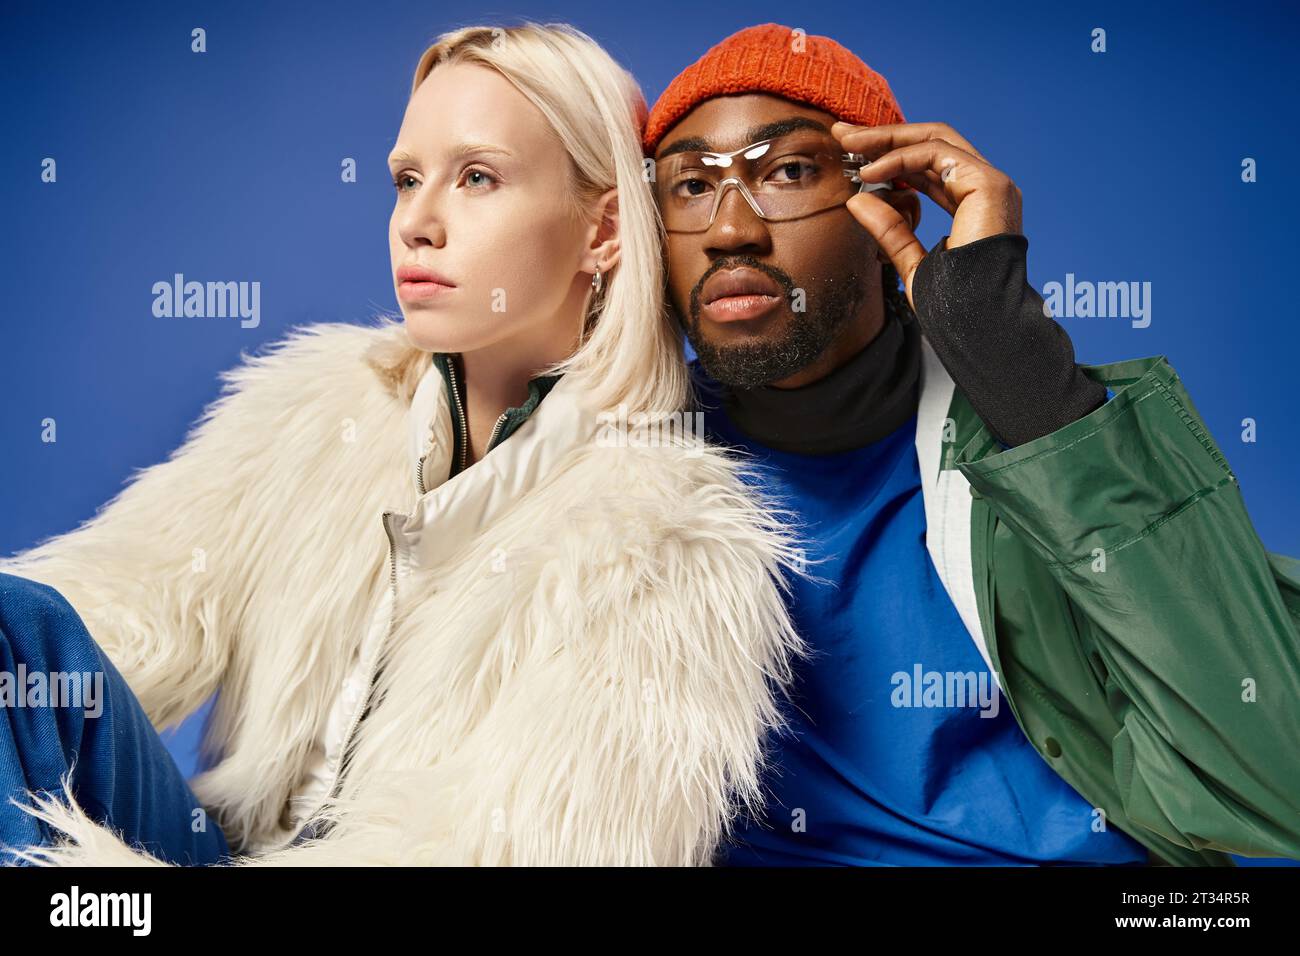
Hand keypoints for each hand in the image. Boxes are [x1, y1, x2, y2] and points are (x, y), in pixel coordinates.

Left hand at [831, 120, 1022, 311]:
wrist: (978, 322)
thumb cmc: (953, 304)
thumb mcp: (911, 262)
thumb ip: (890, 231)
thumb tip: (857, 201)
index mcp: (973, 203)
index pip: (928, 165)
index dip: (890, 155)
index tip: (853, 155)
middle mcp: (984, 187)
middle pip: (930, 143)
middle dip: (884, 136)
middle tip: (843, 134)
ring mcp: (990, 183)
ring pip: (934, 140)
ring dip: (887, 139)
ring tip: (849, 144)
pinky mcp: (988, 184)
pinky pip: (936, 155)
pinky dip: (899, 158)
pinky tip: (870, 171)